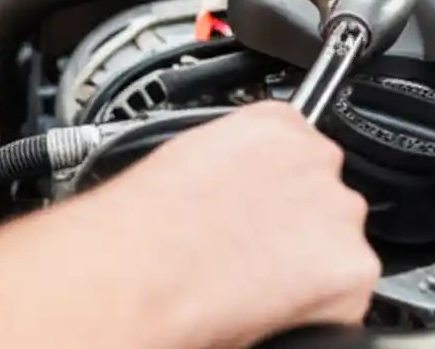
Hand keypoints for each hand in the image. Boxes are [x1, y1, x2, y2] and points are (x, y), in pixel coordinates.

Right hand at [0, 103, 377, 348]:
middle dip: (275, 237)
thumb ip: (172, 166)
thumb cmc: (98, 234)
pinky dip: (303, 310)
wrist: (105, 279)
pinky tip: (256, 311)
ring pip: (328, 255)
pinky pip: (335, 298)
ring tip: (226, 293)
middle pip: (317, 202)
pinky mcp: (332, 272)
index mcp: (256, 124)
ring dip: (284, 276)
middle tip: (225, 267)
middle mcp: (302, 159)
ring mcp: (324, 215)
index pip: (298, 138)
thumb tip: (166, 181)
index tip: (261, 203)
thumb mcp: (136, 170)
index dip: (274, 186)